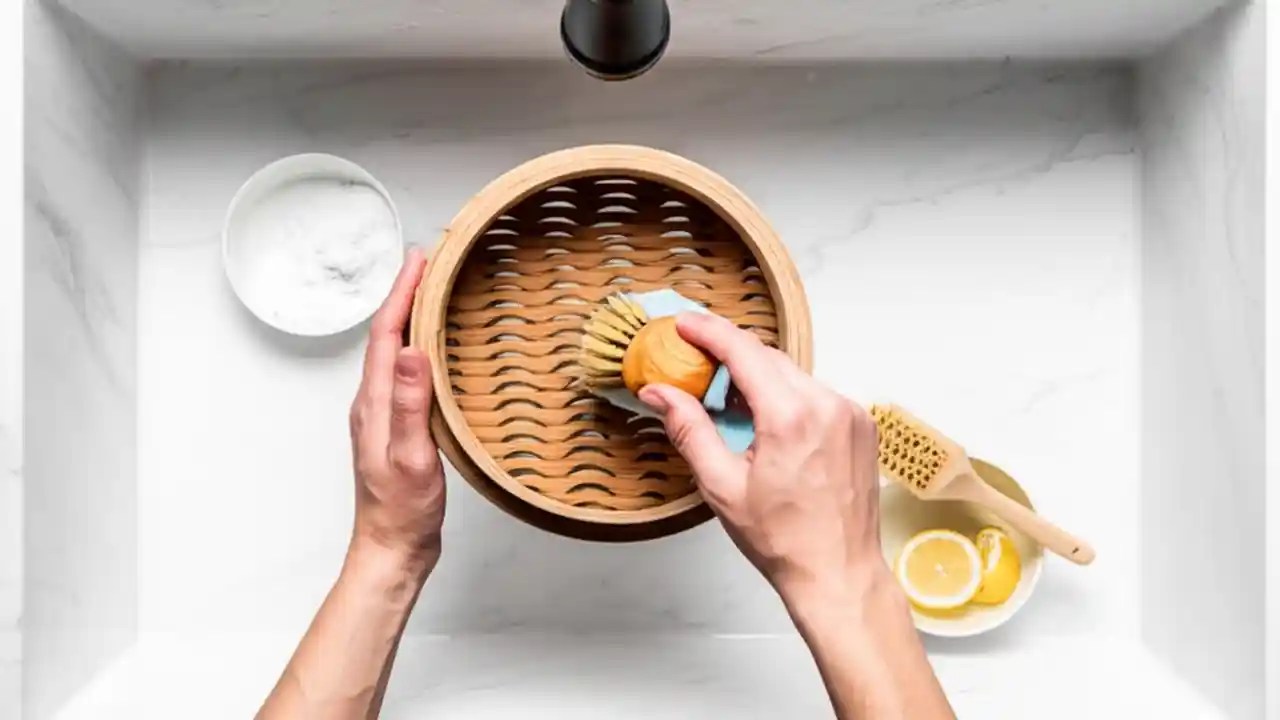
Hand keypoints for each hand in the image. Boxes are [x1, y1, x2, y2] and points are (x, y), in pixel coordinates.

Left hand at [347, 248, 444, 572]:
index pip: (387, 335)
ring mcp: (383, 415)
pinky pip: (404, 373)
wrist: (391, 549)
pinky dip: (418, 347)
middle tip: (430, 262)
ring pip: (394, 352)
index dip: (402, 293)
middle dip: (405, 294)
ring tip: (432, 292)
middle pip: (386, 336)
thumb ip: (411, 405)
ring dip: (410, 317)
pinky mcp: (396, 426)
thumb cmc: (402, 512)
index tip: (420, 259)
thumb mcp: (412, 458)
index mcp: (375, 404)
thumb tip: (412, 350)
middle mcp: (373, 403)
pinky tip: (435, 349)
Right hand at [638, 313, 885, 605]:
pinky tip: (769, 423)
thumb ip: (689, 429)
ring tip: (732, 405)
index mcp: (790, 417)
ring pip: (794, 374)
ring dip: (761, 379)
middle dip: (732, 355)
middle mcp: (827, 405)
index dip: (709, 331)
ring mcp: (850, 414)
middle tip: (698, 366)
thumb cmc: (784, 540)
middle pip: (769, 357)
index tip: (684, 324)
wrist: (838, 573)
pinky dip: (789, 397)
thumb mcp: (721, 486)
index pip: (743, 351)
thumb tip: (659, 393)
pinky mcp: (861, 425)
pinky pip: (817, 394)